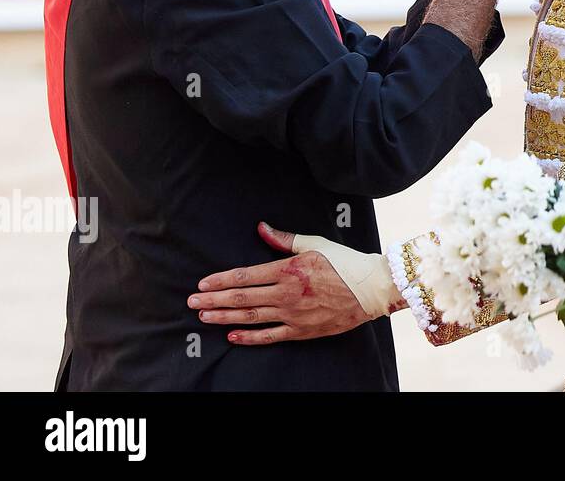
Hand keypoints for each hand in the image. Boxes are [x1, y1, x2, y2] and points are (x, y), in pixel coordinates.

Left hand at [186, 222, 369, 344]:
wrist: (372, 288)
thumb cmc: (345, 263)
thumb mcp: (315, 244)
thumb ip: (285, 239)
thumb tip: (262, 228)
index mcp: (289, 269)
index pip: (246, 275)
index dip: (221, 280)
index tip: (203, 283)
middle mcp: (287, 293)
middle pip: (242, 298)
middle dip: (214, 299)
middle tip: (192, 302)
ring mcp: (293, 314)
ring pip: (250, 317)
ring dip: (224, 316)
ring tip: (204, 316)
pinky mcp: (301, 330)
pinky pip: (269, 336)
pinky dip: (249, 337)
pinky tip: (232, 335)